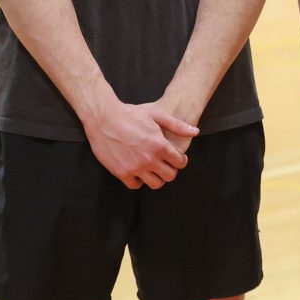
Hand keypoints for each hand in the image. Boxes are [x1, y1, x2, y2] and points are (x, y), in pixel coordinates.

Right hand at [84, 99, 198, 189]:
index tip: (175, 157)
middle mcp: (149, 159)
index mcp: (159, 145)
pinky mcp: (122, 172)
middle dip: (170, 170)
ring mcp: (135, 168)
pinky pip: (136, 185)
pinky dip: (139, 180)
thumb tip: (196, 132)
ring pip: (156, 184)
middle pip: (170, 176)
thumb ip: (177, 125)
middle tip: (164, 163)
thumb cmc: (130, 114)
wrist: (103, 118)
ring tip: (152, 168)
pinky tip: (138, 170)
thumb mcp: (156, 114)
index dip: (180, 160)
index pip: (180, 163)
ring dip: (157, 177)